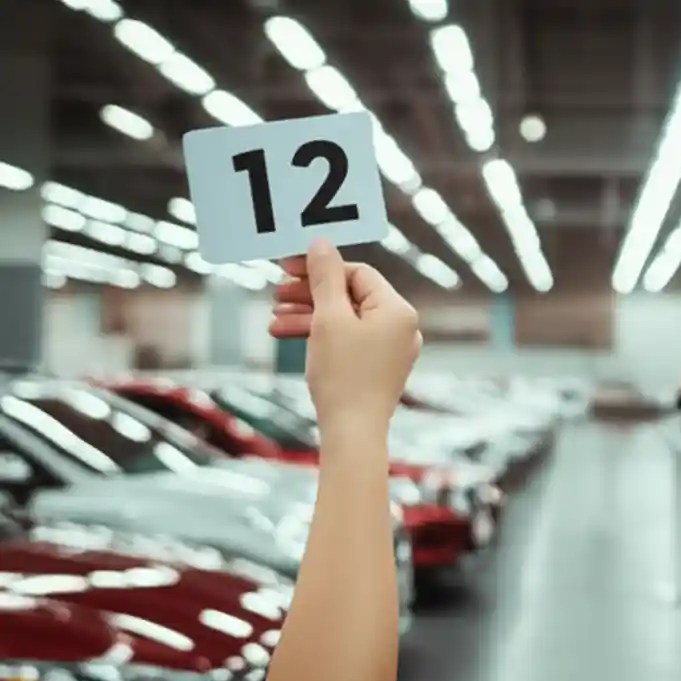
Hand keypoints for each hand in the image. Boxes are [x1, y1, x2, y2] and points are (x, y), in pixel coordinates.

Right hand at [270, 240, 422, 433]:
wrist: (352, 433)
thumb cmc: (343, 376)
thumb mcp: (329, 318)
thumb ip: (325, 277)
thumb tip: (321, 243)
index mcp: (397, 310)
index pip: (357, 273)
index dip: (320, 268)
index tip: (287, 269)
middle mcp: (402, 327)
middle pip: (350, 296)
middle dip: (310, 295)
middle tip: (276, 294)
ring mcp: (392, 349)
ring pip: (346, 320)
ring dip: (309, 317)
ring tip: (274, 321)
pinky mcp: (379, 368)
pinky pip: (349, 341)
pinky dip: (322, 337)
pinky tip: (289, 337)